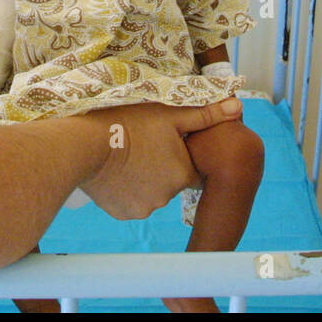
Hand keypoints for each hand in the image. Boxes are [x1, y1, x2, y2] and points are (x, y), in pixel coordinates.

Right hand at [78, 99, 242, 218]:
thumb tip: (238, 108)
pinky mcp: (122, 213)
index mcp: (182, 173)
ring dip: (142, 180)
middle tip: (140, 146)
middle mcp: (167, 197)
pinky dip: (124, 190)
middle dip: (159, 168)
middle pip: (169, 182)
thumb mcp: (168, 115)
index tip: (161, 142)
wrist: (83, 147)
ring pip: (149, 193)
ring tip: (124, 157)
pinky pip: (129, 202)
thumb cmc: (127, 124)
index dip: (177, 154)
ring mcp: (143, 208)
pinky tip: (114, 172)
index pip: (189, 168)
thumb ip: (205, 115)